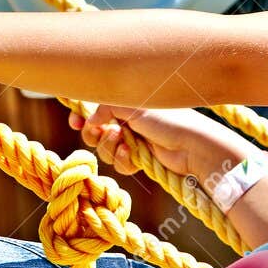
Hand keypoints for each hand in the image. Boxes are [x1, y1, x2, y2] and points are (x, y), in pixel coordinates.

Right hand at [71, 105, 248, 182]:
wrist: (192, 145)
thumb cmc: (168, 119)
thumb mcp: (134, 106)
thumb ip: (107, 108)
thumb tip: (89, 121)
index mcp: (128, 102)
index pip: (98, 108)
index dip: (84, 115)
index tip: (75, 121)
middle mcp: (129, 120)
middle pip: (96, 131)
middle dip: (96, 135)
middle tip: (106, 133)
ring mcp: (134, 141)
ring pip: (106, 150)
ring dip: (111, 149)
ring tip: (125, 144)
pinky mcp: (140, 160)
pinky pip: (119, 165)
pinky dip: (123, 161)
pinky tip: (132, 157)